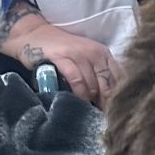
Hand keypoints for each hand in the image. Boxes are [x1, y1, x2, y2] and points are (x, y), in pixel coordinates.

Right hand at [2, 12, 123, 107]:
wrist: (35, 35)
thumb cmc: (62, 51)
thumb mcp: (85, 60)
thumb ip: (98, 76)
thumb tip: (110, 102)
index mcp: (104, 54)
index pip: (120, 79)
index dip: (119, 98)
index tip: (116, 114)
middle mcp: (95, 52)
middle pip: (108, 85)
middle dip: (106, 104)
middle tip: (102, 119)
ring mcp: (78, 53)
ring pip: (93, 84)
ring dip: (91, 101)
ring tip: (88, 112)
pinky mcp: (62, 57)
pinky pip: (76, 79)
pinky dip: (78, 93)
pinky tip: (76, 102)